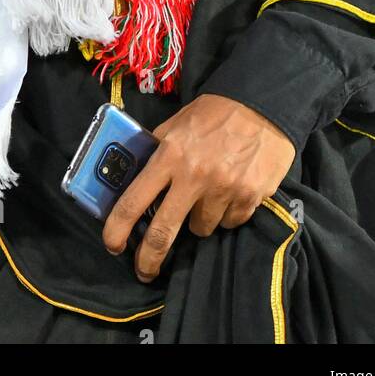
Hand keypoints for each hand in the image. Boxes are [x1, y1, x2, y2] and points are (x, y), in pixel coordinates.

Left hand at [102, 94, 295, 282]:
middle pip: (163, 232)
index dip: (118, 228)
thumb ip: (157, 149)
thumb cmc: (214, 113)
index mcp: (170, 155)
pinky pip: (229, 222)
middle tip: (144, 270)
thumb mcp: (176, 124)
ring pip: (200, 228)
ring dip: (198, 218)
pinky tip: (229, 190)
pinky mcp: (249, 199)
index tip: (112, 244)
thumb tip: (134, 172)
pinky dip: (226, 213)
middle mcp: (194, 176)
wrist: (262, 105)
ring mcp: (223, 190)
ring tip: (206, 193)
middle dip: (149, 258)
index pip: (135, 200)